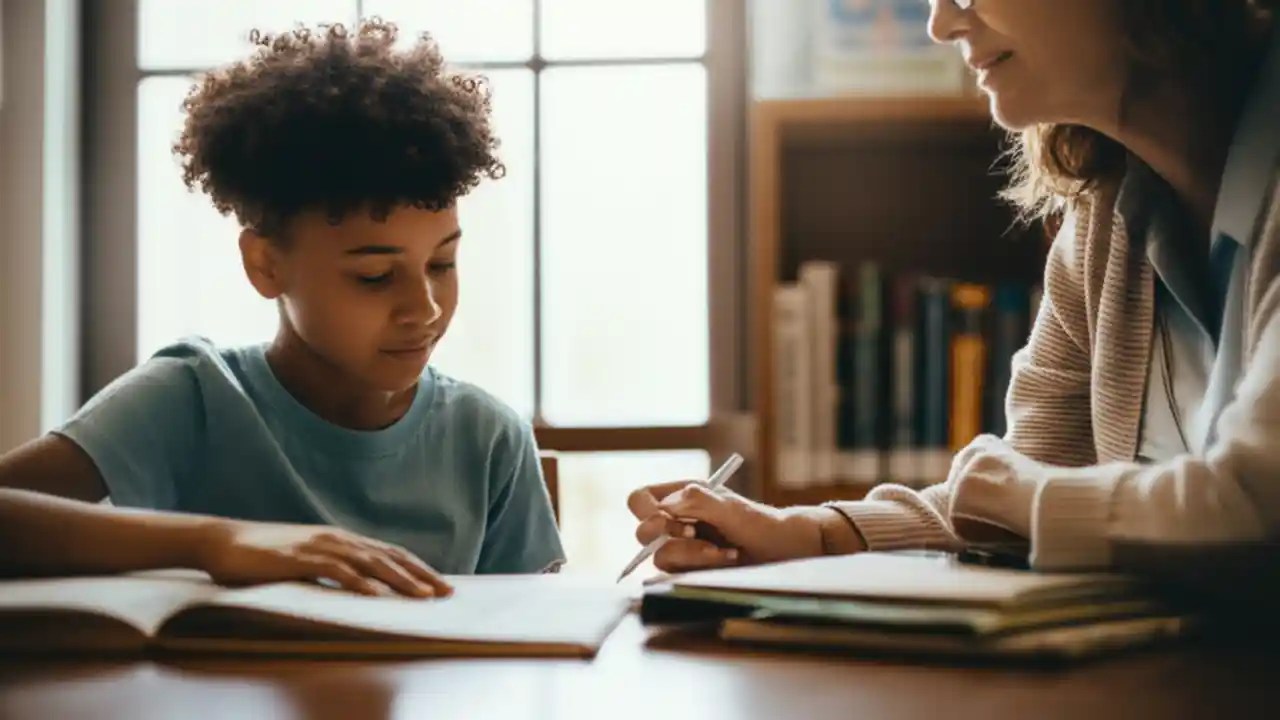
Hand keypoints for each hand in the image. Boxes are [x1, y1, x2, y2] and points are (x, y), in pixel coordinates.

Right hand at [196, 520, 450, 597]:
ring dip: (398, 581)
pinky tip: (376, 595)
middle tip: (446, 593)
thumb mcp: (305, 561)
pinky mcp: (298, 558)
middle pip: (388, 557)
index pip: (389, 553)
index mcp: (340, 539)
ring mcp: (318, 546)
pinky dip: (359, 583)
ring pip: (369, 563)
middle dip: (420, 576)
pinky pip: (335, 571)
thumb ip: (331, 570)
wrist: (222, 541)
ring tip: (423, 597)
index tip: (441, 585)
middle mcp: (336, 539)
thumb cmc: (263, 556)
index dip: (417, 568)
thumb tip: (359, 588)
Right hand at [627, 481, 838, 572]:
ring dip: (692, 555)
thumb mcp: (731, 507)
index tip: (670, 518)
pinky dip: (701, 567)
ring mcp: (681, 547)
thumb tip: (665, 506)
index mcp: (680, 496)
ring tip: (723, 551)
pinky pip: (677, 574)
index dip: (647, 511)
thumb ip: (698, 500)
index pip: (639, 500)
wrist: (784, 550)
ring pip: (659, 557)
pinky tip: (726, 559)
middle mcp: (675, 521)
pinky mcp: (690, 570)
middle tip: (696, 532)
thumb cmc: (761, 522)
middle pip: (643, 532)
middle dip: (671, 536)